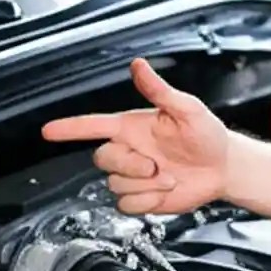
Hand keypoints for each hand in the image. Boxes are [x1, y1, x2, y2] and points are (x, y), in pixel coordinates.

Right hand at [41, 58, 229, 214]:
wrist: (222, 168)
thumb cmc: (207, 135)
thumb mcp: (187, 108)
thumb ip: (159, 90)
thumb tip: (138, 65)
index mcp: (132, 127)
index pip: (93, 126)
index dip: (69, 128)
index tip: (47, 131)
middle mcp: (129, 151)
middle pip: (102, 159)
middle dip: (129, 165)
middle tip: (156, 165)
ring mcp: (133, 176)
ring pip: (115, 185)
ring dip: (145, 185)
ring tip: (169, 177)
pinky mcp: (141, 198)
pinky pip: (127, 206)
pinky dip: (148, 202)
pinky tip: (165, 192)